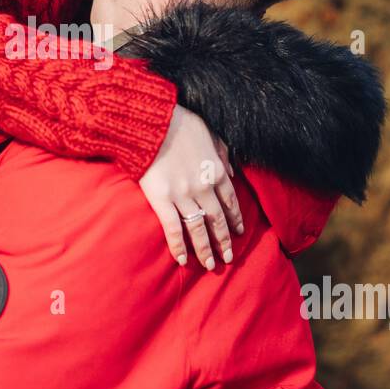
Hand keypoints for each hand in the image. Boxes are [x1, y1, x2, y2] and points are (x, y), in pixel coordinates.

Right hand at [138, 105, 243, 268]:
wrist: (151, 122)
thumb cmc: (178, 122)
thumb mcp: (209, 131)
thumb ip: (222, 152)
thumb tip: (231, 171)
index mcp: (215, 170)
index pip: (230, 201)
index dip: (235, 218)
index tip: (239, 232)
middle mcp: (203, 187)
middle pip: (217, 219)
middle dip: (224, 241)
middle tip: (228, 258)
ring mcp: (183, 196)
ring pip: (199, 229)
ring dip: (206, 249)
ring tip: (211, 266)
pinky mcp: (162, 200)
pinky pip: (173, 229)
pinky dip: (179, 246)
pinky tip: (183, 260)